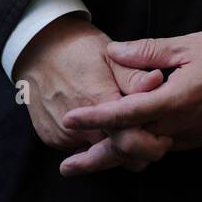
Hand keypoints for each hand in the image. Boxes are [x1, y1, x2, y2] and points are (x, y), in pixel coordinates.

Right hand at [12, 16, 172, 173]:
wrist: (37, 48)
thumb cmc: (78, 48)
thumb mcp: (110, 55)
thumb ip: (134, 75)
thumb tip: (158, 81)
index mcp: (97, 102)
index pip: (130, 140)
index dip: (150, 142)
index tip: (164, 137)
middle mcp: (77, 126)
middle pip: (115, 153)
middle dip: (135, 148)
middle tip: (150, 134)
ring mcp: (62, 135)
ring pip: (97, 153)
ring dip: (113, 144)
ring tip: (125, 124)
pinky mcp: (51, 139)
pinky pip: (80, 148)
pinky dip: (94, 140)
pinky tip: (102, 124)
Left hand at [58, 29, 201, 175]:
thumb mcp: (188, 45)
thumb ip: (147, 51)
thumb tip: (113, 51)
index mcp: (174, 100)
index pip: (125, 114)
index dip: (95, 117)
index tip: (70, 118)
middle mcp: (180, 126)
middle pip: (130, 148)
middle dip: (96, 160)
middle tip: (67, 166)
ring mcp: (190, 137)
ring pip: (145, 155)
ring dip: (117, 158)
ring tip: (90, 160)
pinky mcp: (200, 141)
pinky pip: (164, 150)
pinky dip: (141, 152)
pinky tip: (129, 148)